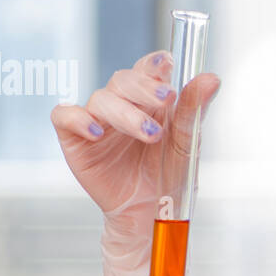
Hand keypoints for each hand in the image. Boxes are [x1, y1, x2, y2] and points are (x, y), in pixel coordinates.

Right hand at [50, 51, 220, 275]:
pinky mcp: (75, 139)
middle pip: (124, 80)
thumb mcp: (185, 144)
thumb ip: (193, 110)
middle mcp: (122, 105)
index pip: (147, 69)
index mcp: (149, 100)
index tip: (167, 62)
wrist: (150, 214)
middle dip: (145, 87)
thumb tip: (211, 78)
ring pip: (101, 98)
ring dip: (126, 113)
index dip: (153, 62)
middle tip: (166, 99)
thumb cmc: (168, 176)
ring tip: (151, 133)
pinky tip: (97, 133)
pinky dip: (78, 119)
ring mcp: (96, 120)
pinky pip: (64, 116)